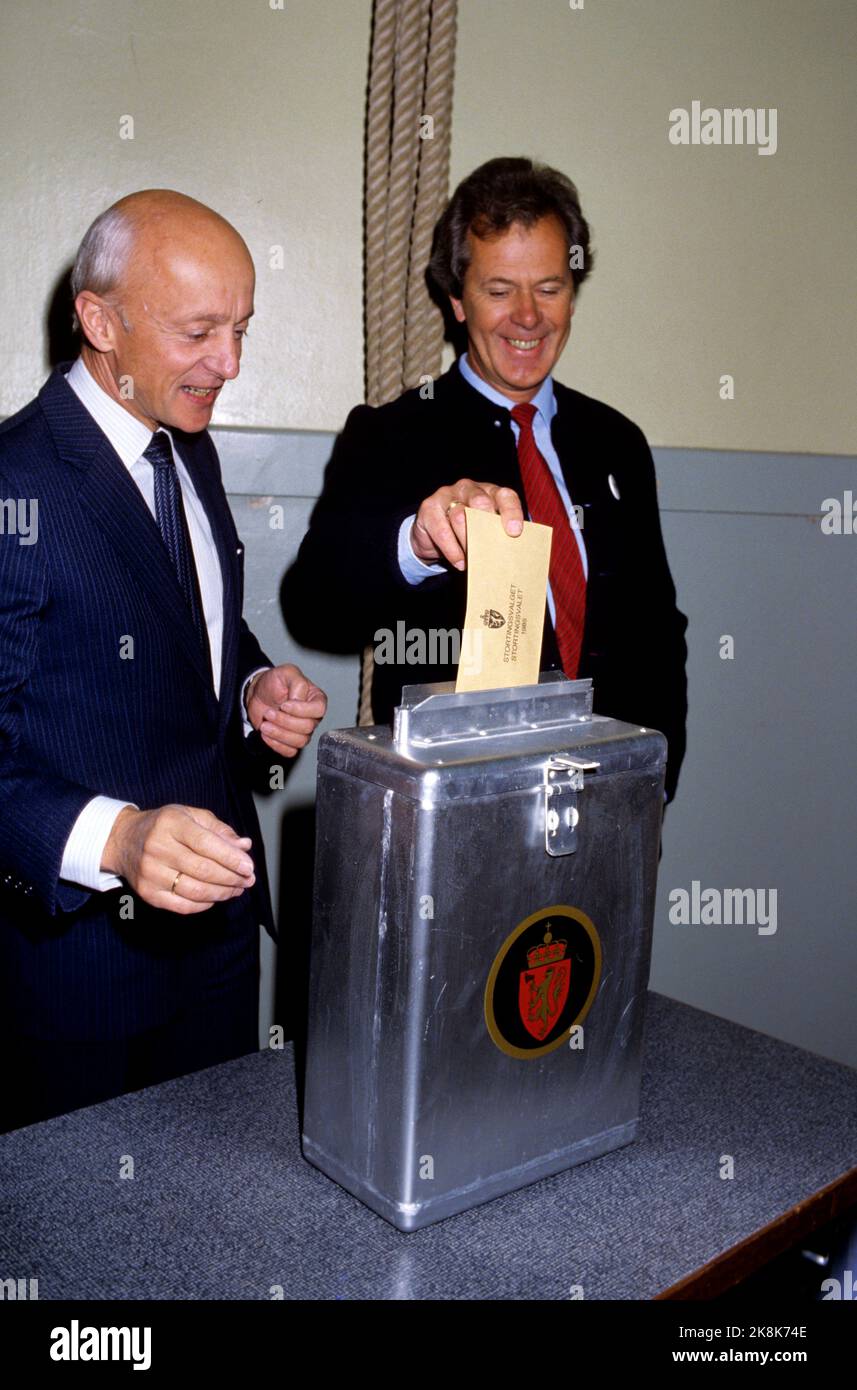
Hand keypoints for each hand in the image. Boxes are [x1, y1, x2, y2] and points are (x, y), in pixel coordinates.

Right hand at [101, 804, 255, 915]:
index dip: (231, 858)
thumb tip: (243, 846)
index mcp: (171, 824)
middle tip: (247, 880)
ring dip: (222, 893)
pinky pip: (183, 906)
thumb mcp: (190, 816)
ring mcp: (150, 872)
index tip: (248, 867)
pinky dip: (204, 904)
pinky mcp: (148, 893)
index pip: (206, 844)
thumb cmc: (164, 826)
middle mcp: (157, 848)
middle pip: (203, 870)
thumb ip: (219, 830)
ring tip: (236, 890)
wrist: (124, 840)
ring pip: (195, 891)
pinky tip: (215, 898)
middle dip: (231, 878)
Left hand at [245, 664, 326, 757]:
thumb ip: (297, 682)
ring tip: (265, 723)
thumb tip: (299, 700)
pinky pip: (290, 751)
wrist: (258, 694)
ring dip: (279, 734)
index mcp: (316, 699)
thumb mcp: (287, 672)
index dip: (301, 710)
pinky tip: (266, 733)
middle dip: (284, 721)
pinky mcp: (290, 742)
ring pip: (299, 741)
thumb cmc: (274, 682)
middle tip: (269, 712)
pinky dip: (276, 744)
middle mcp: (312, 717)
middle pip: (307, 727)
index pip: (319, 710)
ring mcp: (302, 731)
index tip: (284, 704)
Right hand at [411, 479, 523, 570]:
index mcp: (489, 492)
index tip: (515, 532)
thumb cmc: (466, 531)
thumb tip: (512, 551)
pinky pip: (442, 530)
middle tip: (491, 549)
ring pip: (460, 516)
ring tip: (474, 561)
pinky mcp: (429, 507)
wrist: (432, 535)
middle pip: (480, 502)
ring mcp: (447, 495)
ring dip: (468, 542)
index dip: (511, 512)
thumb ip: (496, 533)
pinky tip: (460, 563)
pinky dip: (452, 550)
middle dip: (487, 526)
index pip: (505, 496)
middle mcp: (469, 488)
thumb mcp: (484, 530)